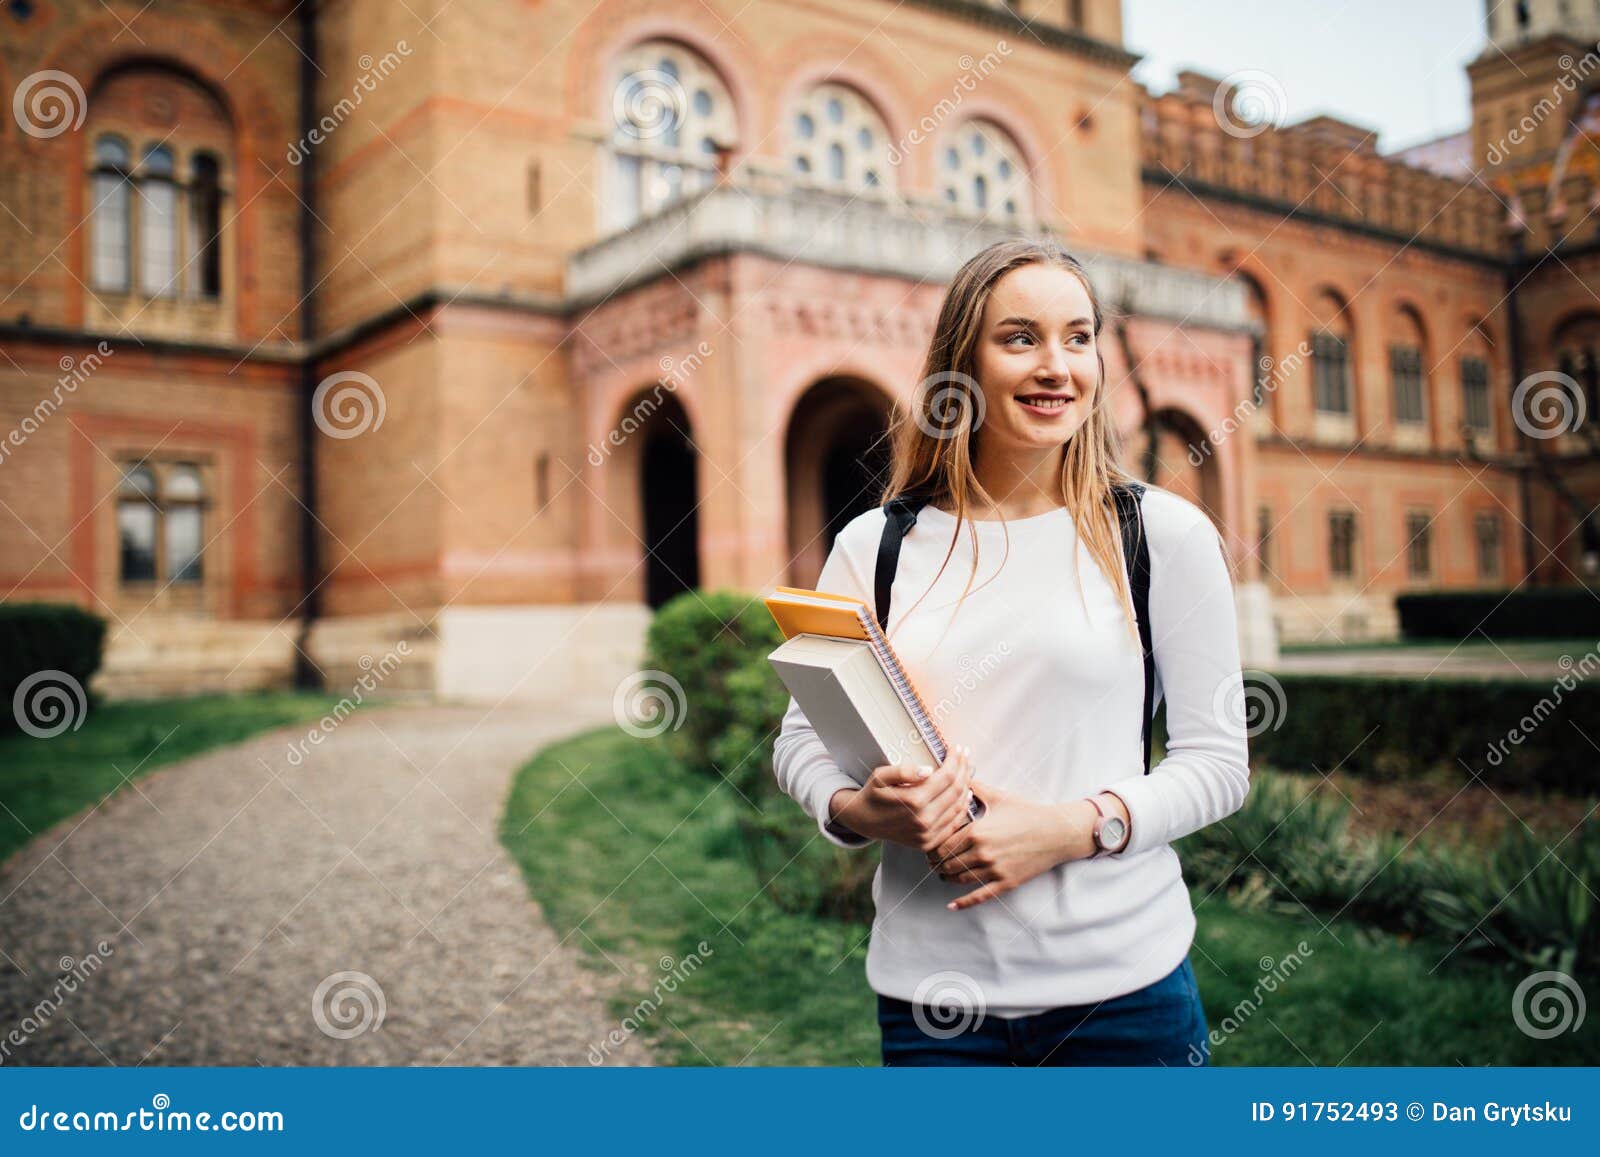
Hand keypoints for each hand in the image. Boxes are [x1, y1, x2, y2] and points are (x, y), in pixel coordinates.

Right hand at [828, 746, 976, 851]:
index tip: (957, 748)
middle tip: (966, 755)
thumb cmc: (873, 794)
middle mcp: (924, 821)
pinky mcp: (930, 843)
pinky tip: (966, 792)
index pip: (946, 777)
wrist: (864, 821)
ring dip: (966, 785)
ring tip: (967, 769)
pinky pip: (954, 823)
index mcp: (913, 801)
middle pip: (956, 790)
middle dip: (964, 769)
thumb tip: (928, 770)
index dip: (954, 761)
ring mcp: (928, 835)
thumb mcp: (880, 776)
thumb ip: (903, 771)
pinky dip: (963, 806)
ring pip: (958, 806)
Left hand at [926, 781, 1095, 910]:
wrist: (1057, 832)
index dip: (931, 847)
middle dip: (936, 863)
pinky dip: (962, 903)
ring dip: (946, 878)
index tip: (928, 846)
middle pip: (947, 863)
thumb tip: (958, 775)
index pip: (942, 844)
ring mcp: (993, 870)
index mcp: (976, 831)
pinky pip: (979, 896)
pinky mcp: (1005, 883)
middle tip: (931, 861)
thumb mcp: (998, 797)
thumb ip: (974, 787)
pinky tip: (952, 906)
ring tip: (942, 874)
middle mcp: (981, 853)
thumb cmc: (1027, 812)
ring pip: (959, 879)